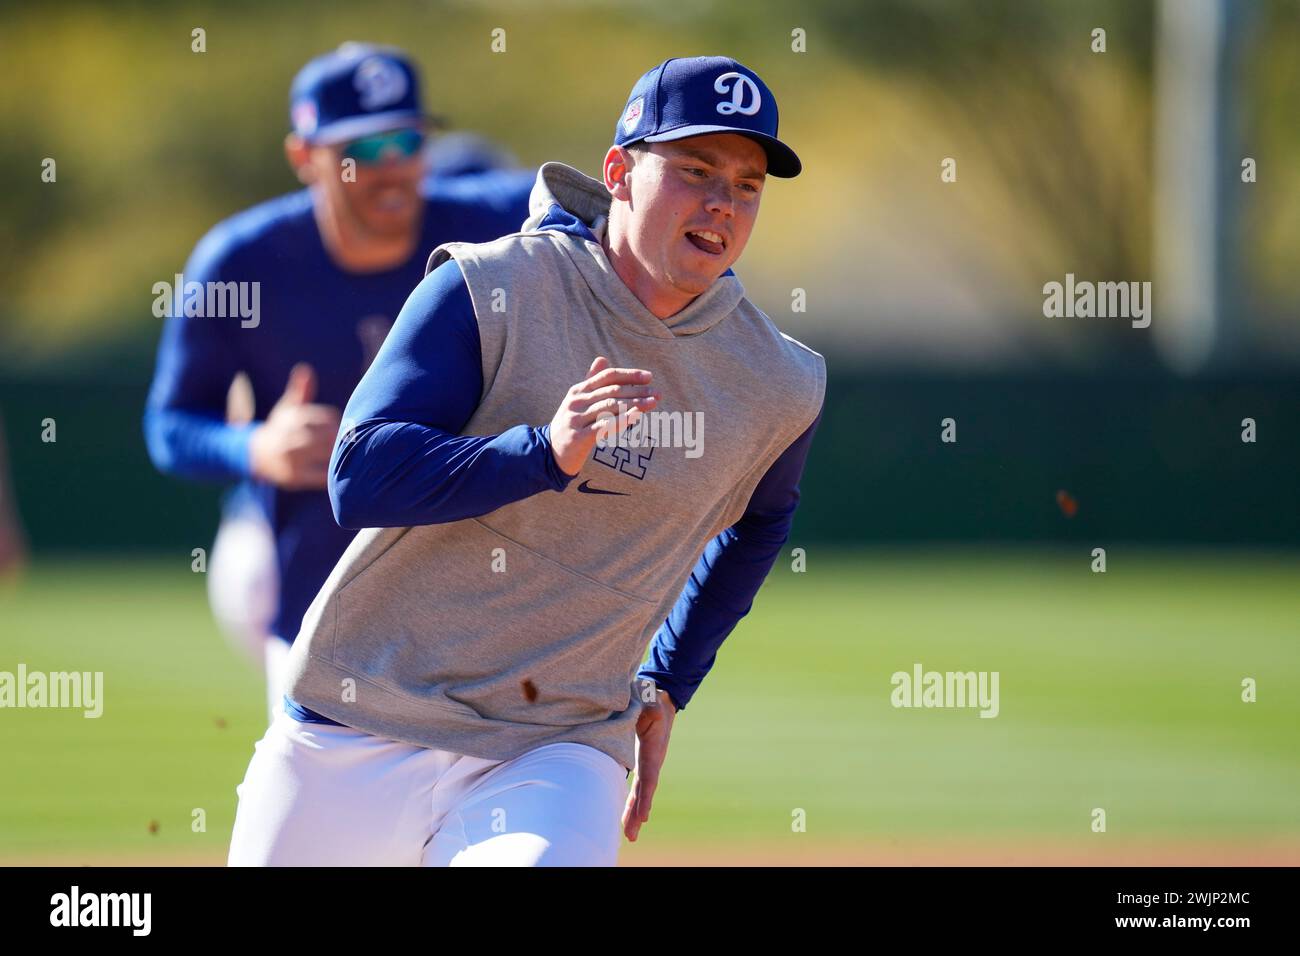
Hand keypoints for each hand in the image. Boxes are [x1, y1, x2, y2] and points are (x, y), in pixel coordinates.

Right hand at [249, 363, 341, 489]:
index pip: (328, 417)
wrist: (256, 455)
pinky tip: (342, 471)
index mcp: (292, 418)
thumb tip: (305, 369)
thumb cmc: (281, 427)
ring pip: (326, 455)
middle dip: (341, 439)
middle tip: (350, 441)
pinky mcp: (294, 477)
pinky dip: (333, 473)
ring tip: (350, 454)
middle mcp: (290, 437)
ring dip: (340, 454)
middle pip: (328, 436)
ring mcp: (292, 458)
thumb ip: (300, 390)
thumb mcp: (288, 407)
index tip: (339, 426)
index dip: (338, 423)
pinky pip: (321, 476)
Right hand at [549, 356, 657, 476]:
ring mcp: (577, 419)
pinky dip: (623, 419)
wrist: (549, 454)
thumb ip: (591, 381)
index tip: (649, 377)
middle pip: (612, 391)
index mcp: (578, 390)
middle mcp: (576, 402)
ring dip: (635, 404)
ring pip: (611, 407)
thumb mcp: (577, 401)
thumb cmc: (570, 425)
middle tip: (657, 392)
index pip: (607, 376)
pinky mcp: (579, 437)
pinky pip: (605, 426)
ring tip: (653, 403)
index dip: (629, 375)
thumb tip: (602, 358)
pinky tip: (637, 416)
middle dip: (637, 390)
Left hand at [622, 686, 676, 841]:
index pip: (649, 777)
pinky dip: (632, 801)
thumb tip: (649, 707)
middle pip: (645, 792)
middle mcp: (652, 760)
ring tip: (629, 835)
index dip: (646, 796)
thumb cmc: (651, 697)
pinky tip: (627, 817)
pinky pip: (637, 785)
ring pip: (640, 792)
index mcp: (654, 750)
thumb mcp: (650, 699)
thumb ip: (648, 705)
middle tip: (632, 835)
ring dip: (634, 813)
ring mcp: (647, 763)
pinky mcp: (640, 761)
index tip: (643, 815)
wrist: (659, 697)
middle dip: (638, 814)